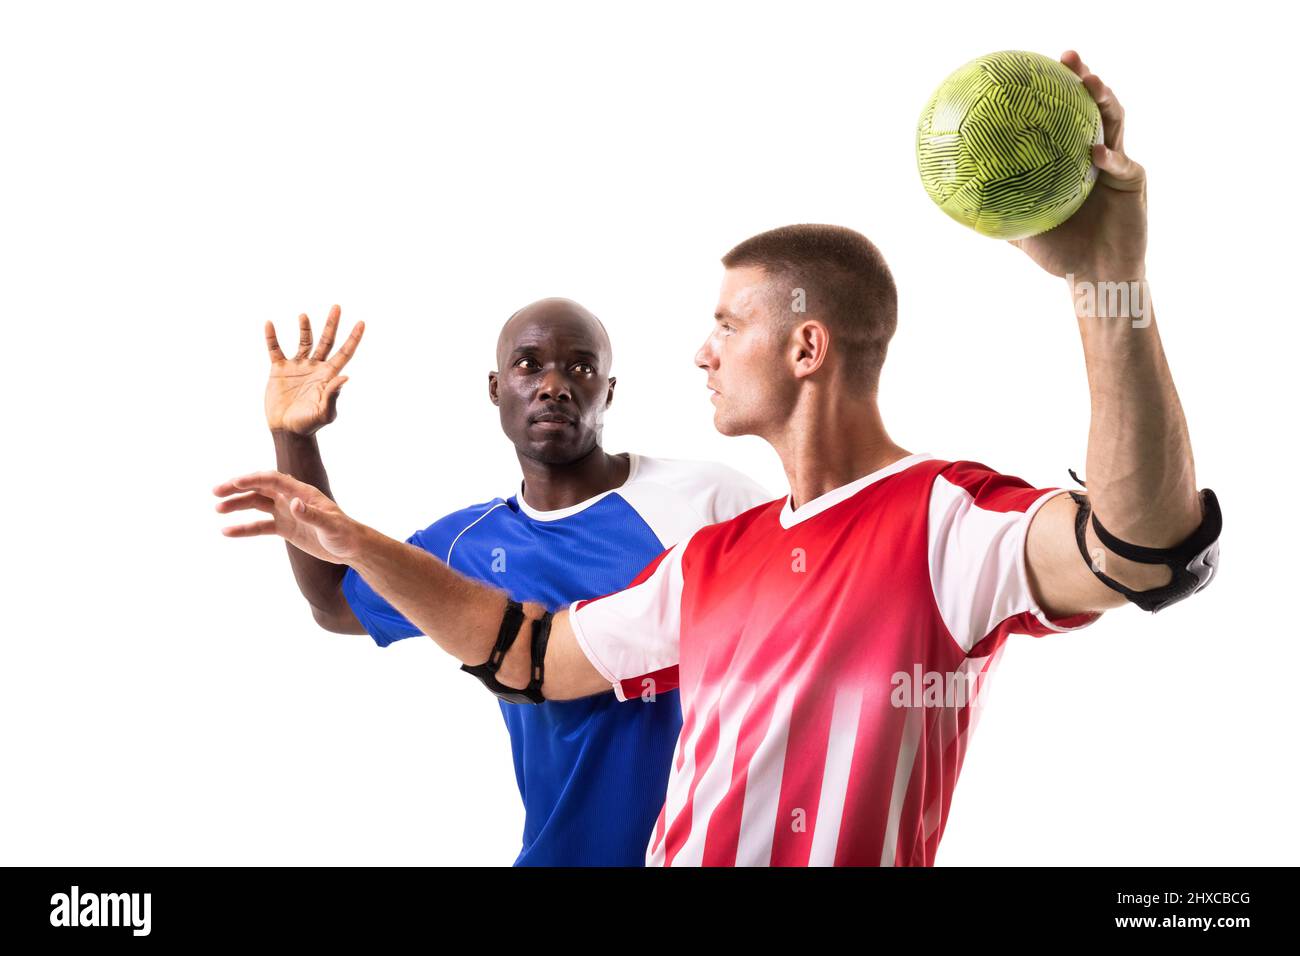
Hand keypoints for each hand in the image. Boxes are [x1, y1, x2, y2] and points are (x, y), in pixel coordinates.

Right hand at [214, 470, 364, 563]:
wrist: (351, 548)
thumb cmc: (344, 533)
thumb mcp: (330, 525)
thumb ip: (312, 514)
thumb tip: (293, 503)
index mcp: (301, 492)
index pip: (273, 480)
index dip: (253, 480)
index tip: (234, 483)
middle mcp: (291, 498)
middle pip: (260, 488)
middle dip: (238, 488)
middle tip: (216, 492)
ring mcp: (286, 513)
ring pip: (256, 504)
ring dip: (237, 505)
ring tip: (218, 508)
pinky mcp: (285, 528)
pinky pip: (260, 526)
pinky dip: (244, 528)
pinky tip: (227, 531)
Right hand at [264, 305, 363, 434]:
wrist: (287, 431)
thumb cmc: (309, 424)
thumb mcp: (325, 412)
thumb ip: (334, 395)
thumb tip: (345, 377)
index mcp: (329, 375)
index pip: (344, 352)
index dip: (353, 338)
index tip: (362, 322)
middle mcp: (315, 367)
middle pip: (326, 341)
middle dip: (332, 324)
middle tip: (337, 306)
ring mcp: (298, 367)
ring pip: (303, 342)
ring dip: (304, 328)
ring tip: (303, 315)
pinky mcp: (279, 369)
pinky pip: (275, 349)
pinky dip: (272, 337)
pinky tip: (270, 324)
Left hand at [1009, 50, 1146, 280]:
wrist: (1094, 277)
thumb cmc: (1060, 253)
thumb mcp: (1021, 230)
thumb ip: (997, 212)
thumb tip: (954, 202)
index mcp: (1072, 158)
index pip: (1065, 115)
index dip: (1055, 89)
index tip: (1036, 65)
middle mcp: (1098, 152)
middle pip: (1094, 105)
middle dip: (1084, 76)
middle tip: (1068, 57)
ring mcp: (1119, 163)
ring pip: (1116, 121)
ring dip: (1105, 100)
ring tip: (1090, 85)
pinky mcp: (1134, 180)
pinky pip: (1122, 164)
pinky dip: (1110, 157)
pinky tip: (1095, 152)